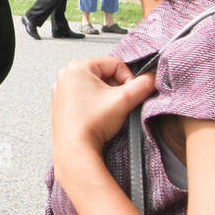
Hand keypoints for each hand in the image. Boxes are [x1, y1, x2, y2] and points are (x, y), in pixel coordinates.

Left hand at [51, 57, 155, 189]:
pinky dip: (95, 105)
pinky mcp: (62, 105)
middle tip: (116, 105)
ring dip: (106, 98)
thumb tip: (152, 78)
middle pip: (105, 75)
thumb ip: (143, 85)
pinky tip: (96, 116)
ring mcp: (62, 90)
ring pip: (96, 87)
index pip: (116, 64)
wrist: (74, 149)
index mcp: (77, 66)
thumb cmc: (90, 125)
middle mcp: (66, 75)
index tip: (128, 95)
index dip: (128, 80)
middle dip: (116, 89)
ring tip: (105, 112)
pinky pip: (85, 98)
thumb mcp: (124, 100)